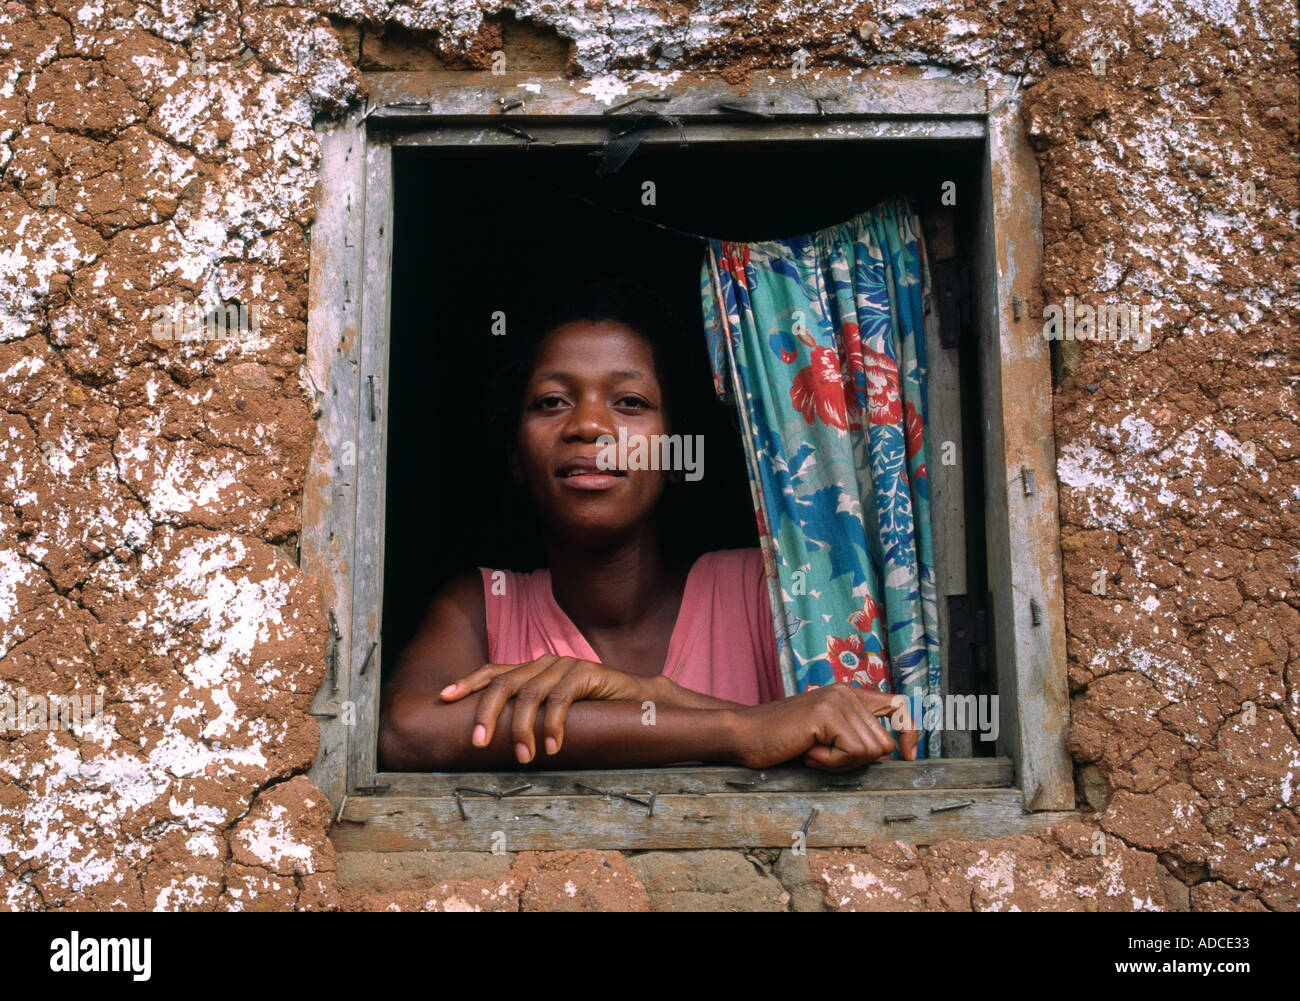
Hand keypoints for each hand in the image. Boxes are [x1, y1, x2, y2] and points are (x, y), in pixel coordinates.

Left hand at [440, 655, 654, 762]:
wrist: (637, 701)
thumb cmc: (592, 711)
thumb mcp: (555, 712)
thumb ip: (530, 714)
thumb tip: (493, 740)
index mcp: (533, 669)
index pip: (494, 672)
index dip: (468, 683)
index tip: (445, 697)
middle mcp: (544, 663)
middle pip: (504, 682)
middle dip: (486, 713)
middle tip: (477, 743)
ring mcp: (565, 665)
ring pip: (530, 694)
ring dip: (522, 729)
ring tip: (523, 757)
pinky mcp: (586, 672)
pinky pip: (561, 698)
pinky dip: (553, 725)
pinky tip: (552, 747)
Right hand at [731, 683, 918, 770]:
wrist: (744, 735)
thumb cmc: (782, 741)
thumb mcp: (826, 736)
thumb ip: (854, 735)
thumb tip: (890, 753)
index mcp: (848, 694)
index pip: (897, 705)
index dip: (909, 732)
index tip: (908, 756)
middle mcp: (846, 692)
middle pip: (883, 744)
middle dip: (855, 762)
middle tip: (822, 758)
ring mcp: (837, 700)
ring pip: (870, 751)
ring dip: (840, 764)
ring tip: (812, 753)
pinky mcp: (827, 714)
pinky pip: (852, 753)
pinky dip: (830, 764)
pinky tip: (807, 752)